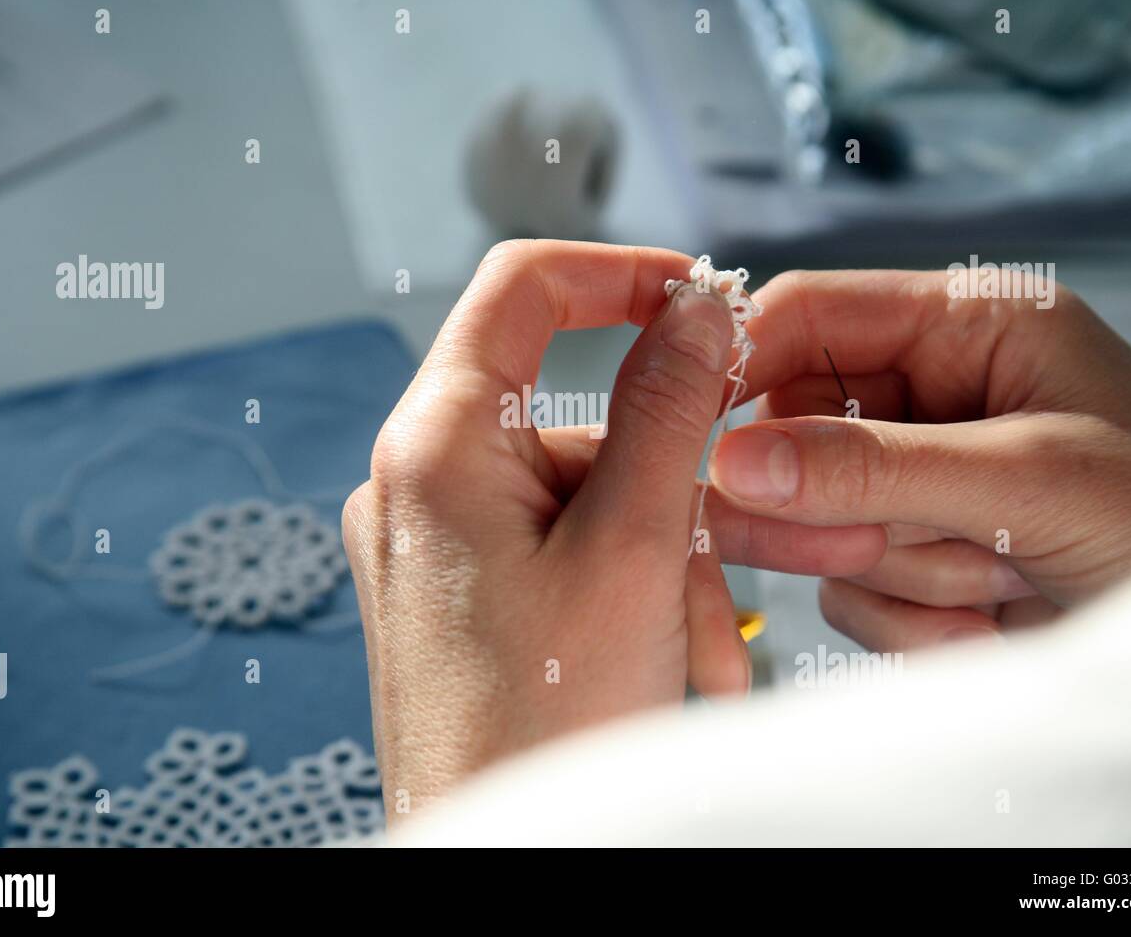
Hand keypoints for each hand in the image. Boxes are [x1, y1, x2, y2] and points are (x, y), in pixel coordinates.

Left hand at [341, 242, 886, 816]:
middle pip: (580, 421)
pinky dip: (627, 600)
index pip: (521, 286)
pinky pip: (565, 555)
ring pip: (590, 501)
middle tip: (708, 586)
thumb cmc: (539, 726)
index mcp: (437, 445)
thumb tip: (698, 310)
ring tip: (682, 663)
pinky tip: (652, 672)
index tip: (699, 297)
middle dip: (669, 499)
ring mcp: (438, 542)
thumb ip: (670, 411)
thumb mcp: (633, 550)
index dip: (620, 273)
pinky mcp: (462, 592)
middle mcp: (422, 483)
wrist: (502, 856)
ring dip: (663, 571)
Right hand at [709, 270, 1130, 651]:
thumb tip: (734, 463)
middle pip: (795, 430)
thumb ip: (874, 468)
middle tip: (874, 541)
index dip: (743, 364)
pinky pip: (847, 587)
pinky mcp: (915, 554)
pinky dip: (911, 619)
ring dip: (896, 567)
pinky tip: (994, 618)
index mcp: (970, 326)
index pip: (812, 314)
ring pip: (816, 520)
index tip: (693, 431)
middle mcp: (933, 396)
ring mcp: (917, 481)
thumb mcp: (1031, 481)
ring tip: (998, 580)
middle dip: (838, 501)